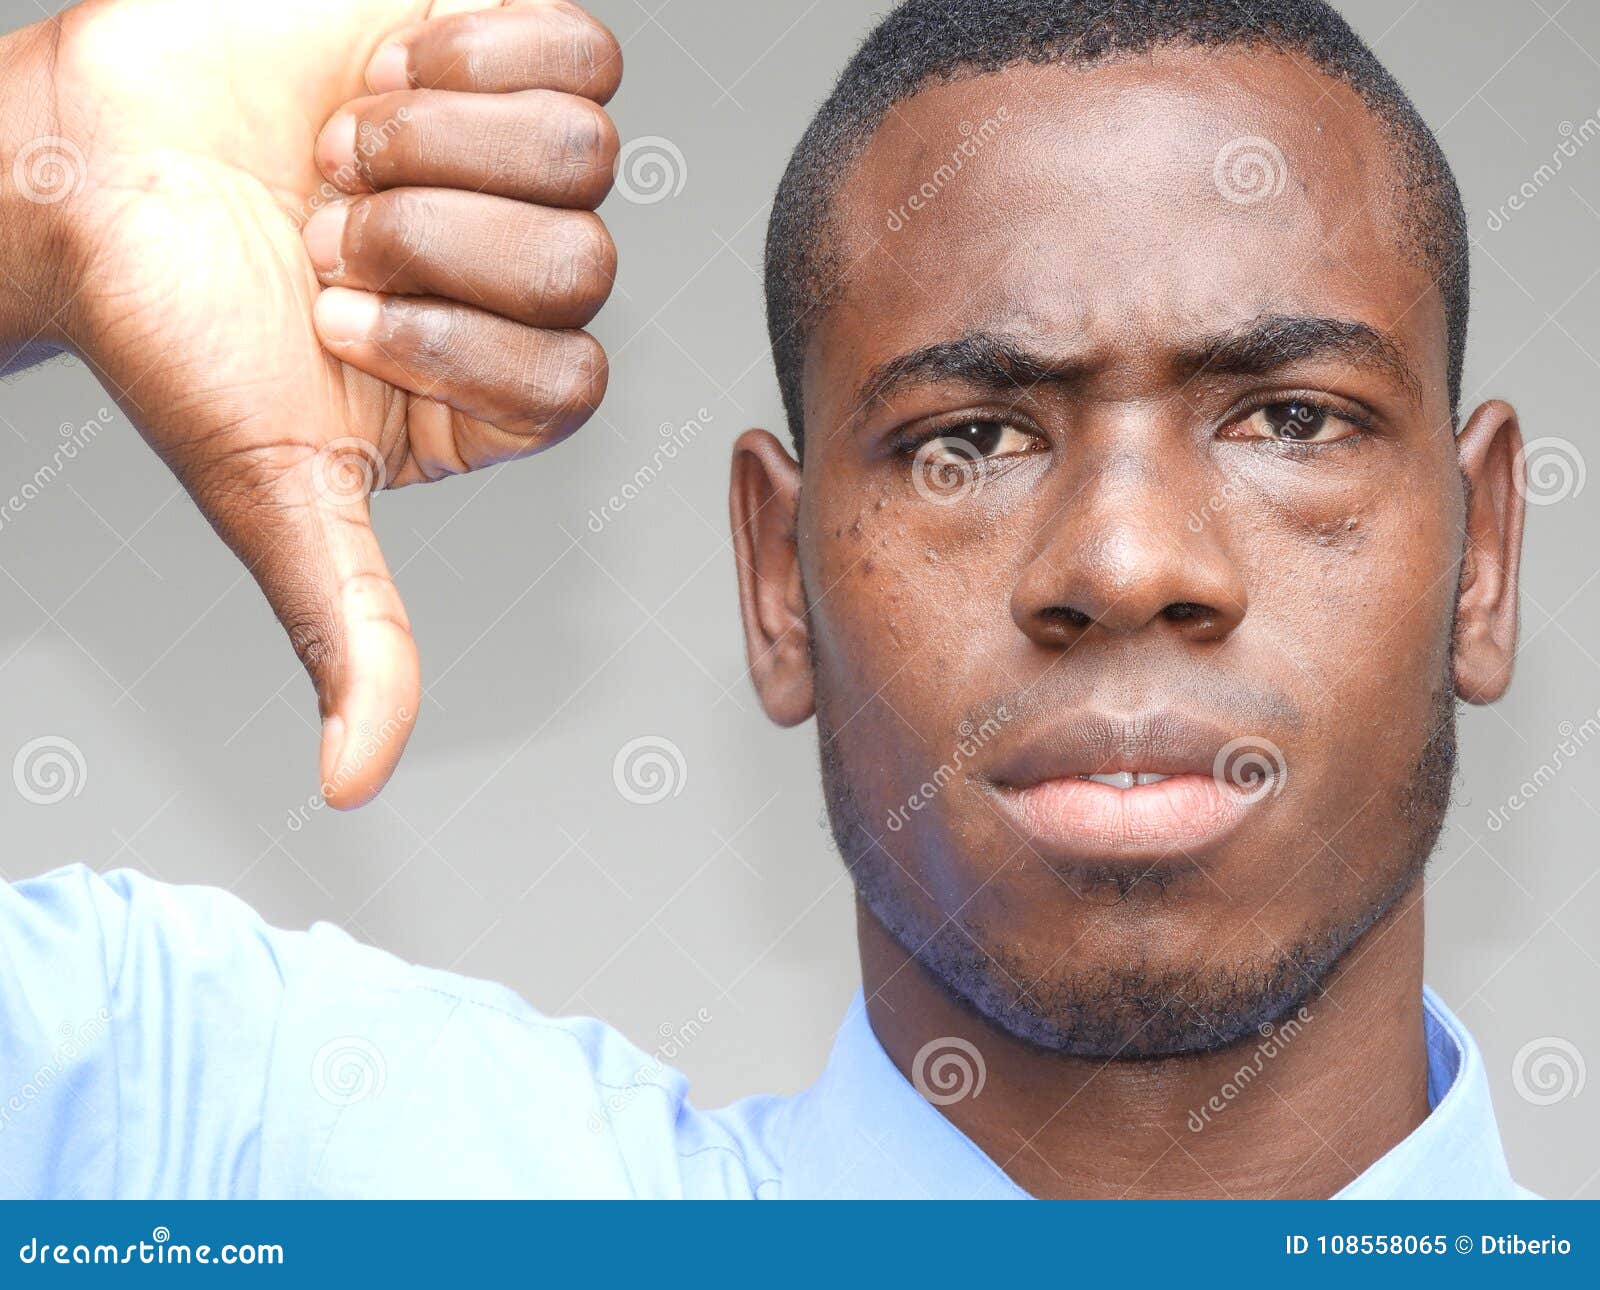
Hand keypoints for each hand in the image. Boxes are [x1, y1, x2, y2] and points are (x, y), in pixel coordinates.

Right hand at [0, 0, 620, 805]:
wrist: (89, 157)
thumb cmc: (173, 325)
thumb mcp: (270, 493)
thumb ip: (348, 630)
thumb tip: (353, 785)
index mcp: (496, 401)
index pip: (573, 380)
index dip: (443, 338)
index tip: (323, 315)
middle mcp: (526, 295)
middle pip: (583, 262)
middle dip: (424, 237)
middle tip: (320, 229)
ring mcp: (523, 175)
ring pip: (585, 153)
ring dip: (431, 143)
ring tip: (340, 150)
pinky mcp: (504, 62)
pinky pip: (580, 48)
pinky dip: (467, 47)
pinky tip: (381, 71)